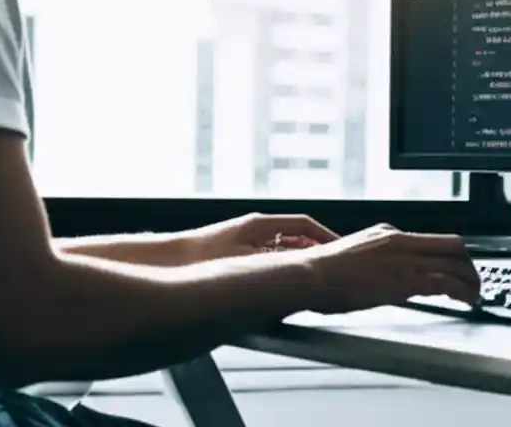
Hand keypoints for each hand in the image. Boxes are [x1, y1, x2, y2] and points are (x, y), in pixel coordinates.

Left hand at [182, 212, 339, 263]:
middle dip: (316, 251)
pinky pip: (269, 260)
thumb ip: (278, 264)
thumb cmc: (203, 257)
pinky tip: (284, 286)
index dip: (326, 236)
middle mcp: (256, 229)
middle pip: (297, 238)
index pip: (305, 225)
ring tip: (312, 278)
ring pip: (284, 250)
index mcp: (262, 224)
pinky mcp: (237, 255)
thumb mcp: (247, 261)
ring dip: (299, 261)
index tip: (341, 249)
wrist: (169, 262)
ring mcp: (247, 241)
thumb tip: (302, 268)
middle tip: (332, 267)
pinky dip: (281, 269)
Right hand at [300, 223, 480, 312]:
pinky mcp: (406, 279)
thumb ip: (374, 262)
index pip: (432, 239)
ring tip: (475, 294)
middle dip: (468, 263)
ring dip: (470, 280)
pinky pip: (446, 282)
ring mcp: (406, 258)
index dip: (451, 255)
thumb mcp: (354, 257)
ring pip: (455, 262)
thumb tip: (383, 276)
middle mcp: (402, 240)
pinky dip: (463, 291)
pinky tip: (467, 301)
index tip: (457, 267)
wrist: (310, 274)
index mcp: (388, 234)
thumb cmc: (322, 274)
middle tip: (473, 280)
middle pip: (453, 244)